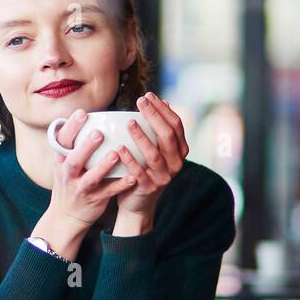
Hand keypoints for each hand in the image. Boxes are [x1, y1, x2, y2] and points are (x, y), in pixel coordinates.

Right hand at [47, 108, 138, 231]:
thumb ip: (74, 142)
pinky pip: (108, 192)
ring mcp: (81, 188)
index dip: (71, 127)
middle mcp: (68, 173)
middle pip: (74, 159)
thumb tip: (91, 114)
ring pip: (91, 178)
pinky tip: (132, 177)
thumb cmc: (71, 179)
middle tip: (99, 133)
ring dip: (103, 166)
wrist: (66, 215)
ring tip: (115, 154)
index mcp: (62, 159)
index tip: (82, 113)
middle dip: (85, 147)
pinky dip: (120, 185)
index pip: (62, 141)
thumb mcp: (64, 161)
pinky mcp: (94, 200)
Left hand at [113, 92, 187, 221]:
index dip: (163, 109)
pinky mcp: (149, 188)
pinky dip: (130, 159)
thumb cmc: (144, 170)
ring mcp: (164, 177)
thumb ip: (159, 130)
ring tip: (129, 122)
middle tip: (140, 101)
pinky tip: (120, 147)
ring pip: (154, 154)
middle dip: (154, 116)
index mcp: (180, 151)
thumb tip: (162, 101)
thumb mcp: (155, 150)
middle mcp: (176, 163)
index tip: (149, 95)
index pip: (175, 125)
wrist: (138, 204)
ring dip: (142, 137)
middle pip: (167, 136)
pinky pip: (139, 172)